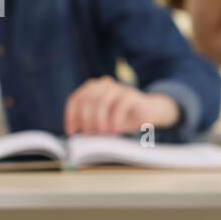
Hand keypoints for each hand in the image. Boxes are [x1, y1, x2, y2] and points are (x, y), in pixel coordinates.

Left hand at [63, 77, 179, 135]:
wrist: (149, 112)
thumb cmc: (122, 118)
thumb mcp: (102, 121)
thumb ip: (89, 123)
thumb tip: (75, 134)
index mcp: (93, 88)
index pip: (76, 99)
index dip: (71, 116)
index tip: (72, 132)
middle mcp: (104, 84)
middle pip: (87, 100)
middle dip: (86, 120)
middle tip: (89, 135)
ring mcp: (119, 88)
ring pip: (101, 102)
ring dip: (100, 121)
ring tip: (103, 134)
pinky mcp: (132, 95)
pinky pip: (119, 106)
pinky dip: (115, 121)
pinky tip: (116, 131)